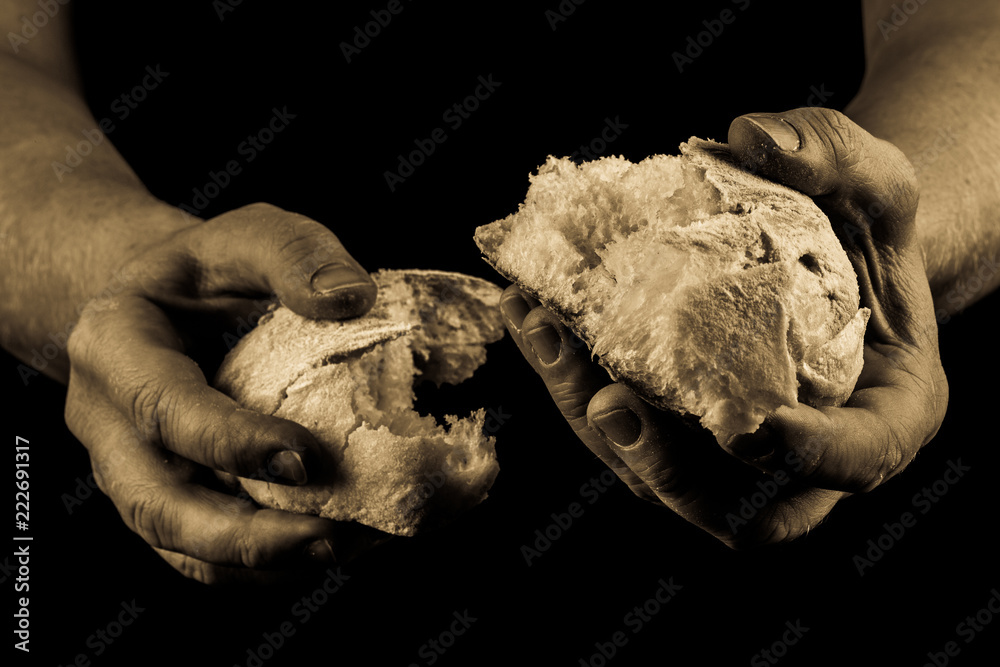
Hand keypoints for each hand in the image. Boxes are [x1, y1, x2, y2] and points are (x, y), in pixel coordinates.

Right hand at [65, 203, 382, 582]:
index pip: (164, 407)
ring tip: (339, 550)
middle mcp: (107, 422)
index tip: (307, 457)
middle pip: (157, 504)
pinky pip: (201, 551)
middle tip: (326, 538)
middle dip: (242, 537)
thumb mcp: (244, 237)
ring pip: (178, 543)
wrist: (166, 303)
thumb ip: (292, 255)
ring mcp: (131, 468)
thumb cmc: (207, 269)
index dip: (231, 441)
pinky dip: (261, 565)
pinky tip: (325, 547)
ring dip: (257, 563)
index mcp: (113, 349)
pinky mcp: (165, 495)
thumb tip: (352, 298)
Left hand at [501, 108, 947, 546]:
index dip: (812, 458)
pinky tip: (533, 316)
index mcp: (882, 416)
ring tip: (543, 335)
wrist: (824, 256)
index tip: (761, 429)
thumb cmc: (862, 231)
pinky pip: (621, 431)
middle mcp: (805, 458)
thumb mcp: (877, 181)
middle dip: (666, 467)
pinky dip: (572, 381)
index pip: (858, 458)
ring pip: (658, 477)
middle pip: (739, 505)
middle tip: (611, 403)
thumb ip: (837, 155)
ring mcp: (731, 456)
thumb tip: (750, 138)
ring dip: (592, 419)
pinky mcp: (676, 433)